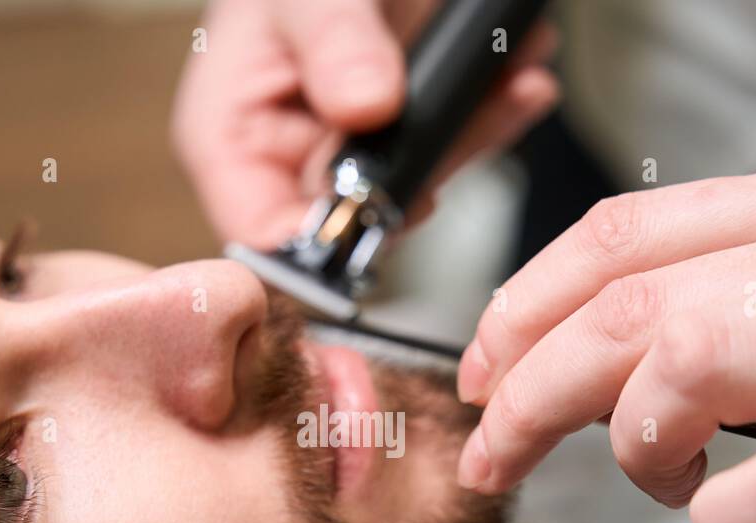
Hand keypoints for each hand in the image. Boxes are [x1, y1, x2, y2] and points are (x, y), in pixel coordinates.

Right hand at [171, 0, 558, 247]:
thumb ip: (331, 42)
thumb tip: (367, 106)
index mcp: (234, 138)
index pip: (266, 236)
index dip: (324, 246)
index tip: (386, 212)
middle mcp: (290, 159)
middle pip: (355, 220)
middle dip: (425, 178)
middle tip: (472, 131)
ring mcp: (350, 152)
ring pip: (418, 190)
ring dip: (472, 140)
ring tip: (517, 89)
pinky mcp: (400, 136)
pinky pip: (451, 150)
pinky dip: (493, 116)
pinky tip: (521, 84)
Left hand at [455, 152, 755, 522]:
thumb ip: (714, 297)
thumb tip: (564, 355)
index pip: (623, 234)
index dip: (523, 306)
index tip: (480, 371)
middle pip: (628, 308)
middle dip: (530, 392)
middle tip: (496, 454)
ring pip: (683, 367)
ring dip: (638, 447)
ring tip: (674, 478)